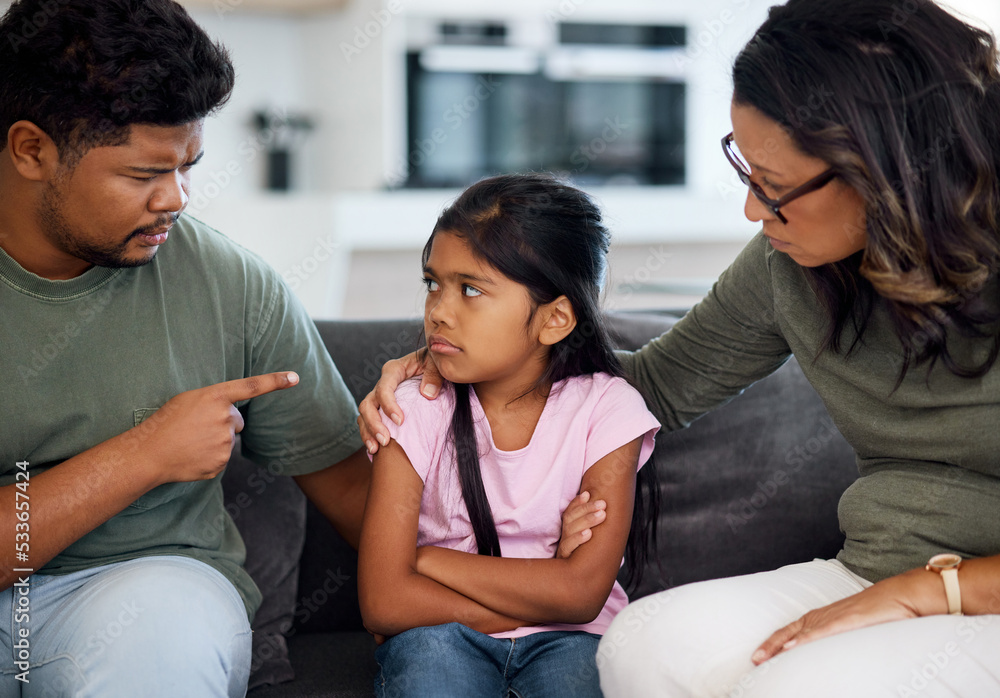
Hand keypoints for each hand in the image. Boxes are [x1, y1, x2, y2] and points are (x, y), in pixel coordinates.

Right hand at [131, 372, 298, 486]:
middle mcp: (225, 418)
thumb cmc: (165, 422)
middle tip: (196, 427)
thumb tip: (234, 418)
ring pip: (227, 440)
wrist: (149, 453)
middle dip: (222, 423)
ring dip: (214, 440)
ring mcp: (224, 442)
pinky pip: (221, 457)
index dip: (275, 381)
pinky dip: (209, 457)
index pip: (252, 386)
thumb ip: (216, 402)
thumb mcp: (189, 400)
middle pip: (236, 421)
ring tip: (190, 441)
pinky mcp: (221, 463)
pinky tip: (192, 454)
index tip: (295, 377)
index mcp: (215, 397)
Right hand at [357, 348, 441, 453]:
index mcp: (394, 370)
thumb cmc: (434, 361)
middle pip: (368, 404)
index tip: (400, 422)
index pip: (384, 388)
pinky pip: (369, 421)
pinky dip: (369, 434)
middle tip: (385, 441)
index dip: (388, 406)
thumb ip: (434, 375)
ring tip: (376, 449)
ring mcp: (380, 396)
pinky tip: (376, 450)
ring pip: (364, 415)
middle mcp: (383, 383)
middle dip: (374, 424)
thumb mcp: (436, 363)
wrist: (432, 363)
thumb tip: (428, 394)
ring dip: (368, 432)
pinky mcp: (382, 407)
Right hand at [556, 491, 606, 558]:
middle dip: (587, 509)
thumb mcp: (590, 543)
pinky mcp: (564, 561)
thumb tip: (605, 512)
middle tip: (603, 504)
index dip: (577, 503)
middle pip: (571, 519)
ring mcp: (563, 549)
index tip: (588, 494)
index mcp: (569, 531)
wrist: (578, 587)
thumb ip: (593, 529)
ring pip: (570, 530)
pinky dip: (578, 539)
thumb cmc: (588, 561)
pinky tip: (589, 534)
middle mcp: (564, 538)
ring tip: (602, 514)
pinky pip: (568, 548)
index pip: (570, 513)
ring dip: (587, 520)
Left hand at [751, 567, 942, 664]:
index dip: (774, 643)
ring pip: (800, 633)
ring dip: (780, 645)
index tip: (758, 656)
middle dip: (770, 646)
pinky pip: (821, 632)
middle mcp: (823, 617)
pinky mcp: (847, 621)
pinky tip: (791, 649)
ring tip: (763, 658)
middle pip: (789, 632)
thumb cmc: (882, 614)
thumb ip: (841, 640)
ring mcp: (834, 618)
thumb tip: (832, 657)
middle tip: (753, 660)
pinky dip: (804, 640)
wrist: (902, 595)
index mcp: (823, 618)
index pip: (791, 632)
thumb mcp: (856, 630)